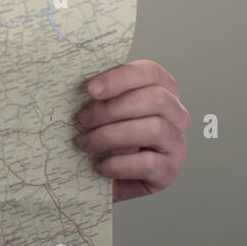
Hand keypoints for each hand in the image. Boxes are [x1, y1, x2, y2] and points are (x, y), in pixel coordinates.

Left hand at [73, 59, 187, 201]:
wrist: (107, 173)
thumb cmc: (102, 131)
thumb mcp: (99, 107)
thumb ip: (96, 92)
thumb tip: (70, 75)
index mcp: (161, 88)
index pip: (150, 72)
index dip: (121, 78)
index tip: (90, 89)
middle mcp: (176, 113)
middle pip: (155, 99)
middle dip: (112, 109)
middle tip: (82, 119)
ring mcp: (176, 142)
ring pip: (154, 129)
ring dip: (111, 136)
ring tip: (85, 143)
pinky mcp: (170, 170)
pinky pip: (148, 163)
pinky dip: (118, 164)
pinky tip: (100, 166)